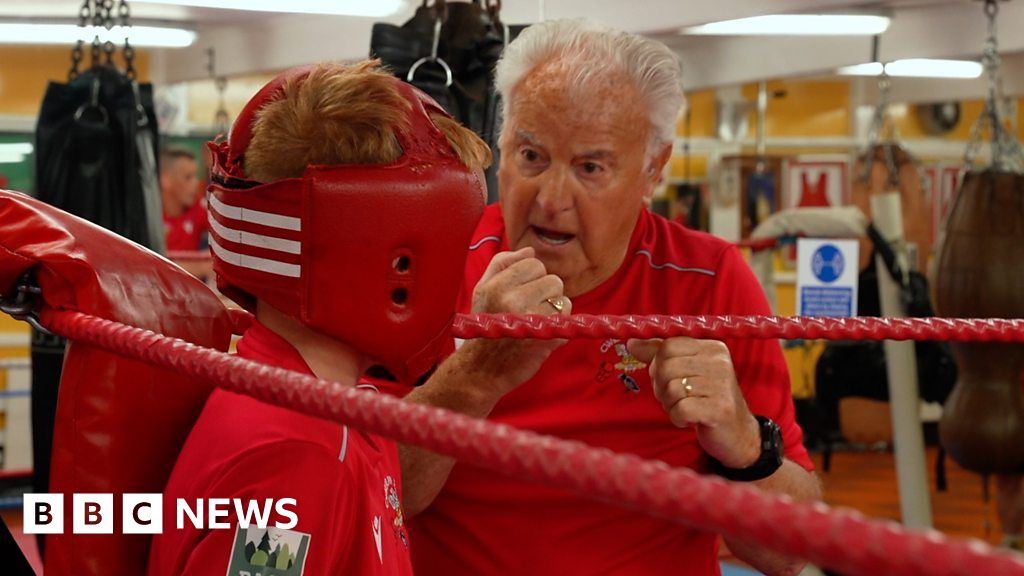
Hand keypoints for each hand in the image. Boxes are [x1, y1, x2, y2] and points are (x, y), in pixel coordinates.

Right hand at [459, 247, 571, 396]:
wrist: (481, 369)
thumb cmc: (485, 326)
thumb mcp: (482, 289)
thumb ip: (502, 264)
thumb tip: (530, 250)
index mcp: (497, 286)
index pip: (535, 264)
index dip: (533, 277)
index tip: (522, 291)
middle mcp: (514, 301)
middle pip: (554, 280)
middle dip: (546, 293)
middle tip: (529, 309)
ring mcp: (531, 322)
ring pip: (564, 300)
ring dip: (555, 310)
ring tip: (535, 322)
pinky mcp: (546, 340)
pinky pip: (567, 321)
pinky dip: (559, 328)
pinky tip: (541, 335)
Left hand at [628, 337, 759, 468]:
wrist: (737, 433)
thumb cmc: (707, 399)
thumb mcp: (687, 371)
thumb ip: (660, 354)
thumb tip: (631, 342)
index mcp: (712, 348)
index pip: (668, 346)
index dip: (657, 365)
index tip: (665, 379)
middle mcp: (720, 362)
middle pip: (666, 367)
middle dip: (661, 387)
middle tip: (673, 398)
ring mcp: (722, 385)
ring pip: (671, 389)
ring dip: (669, 405)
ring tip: (684, 409)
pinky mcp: (720, 409)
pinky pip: (680, 409)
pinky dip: (677, 418)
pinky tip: (689, 420)